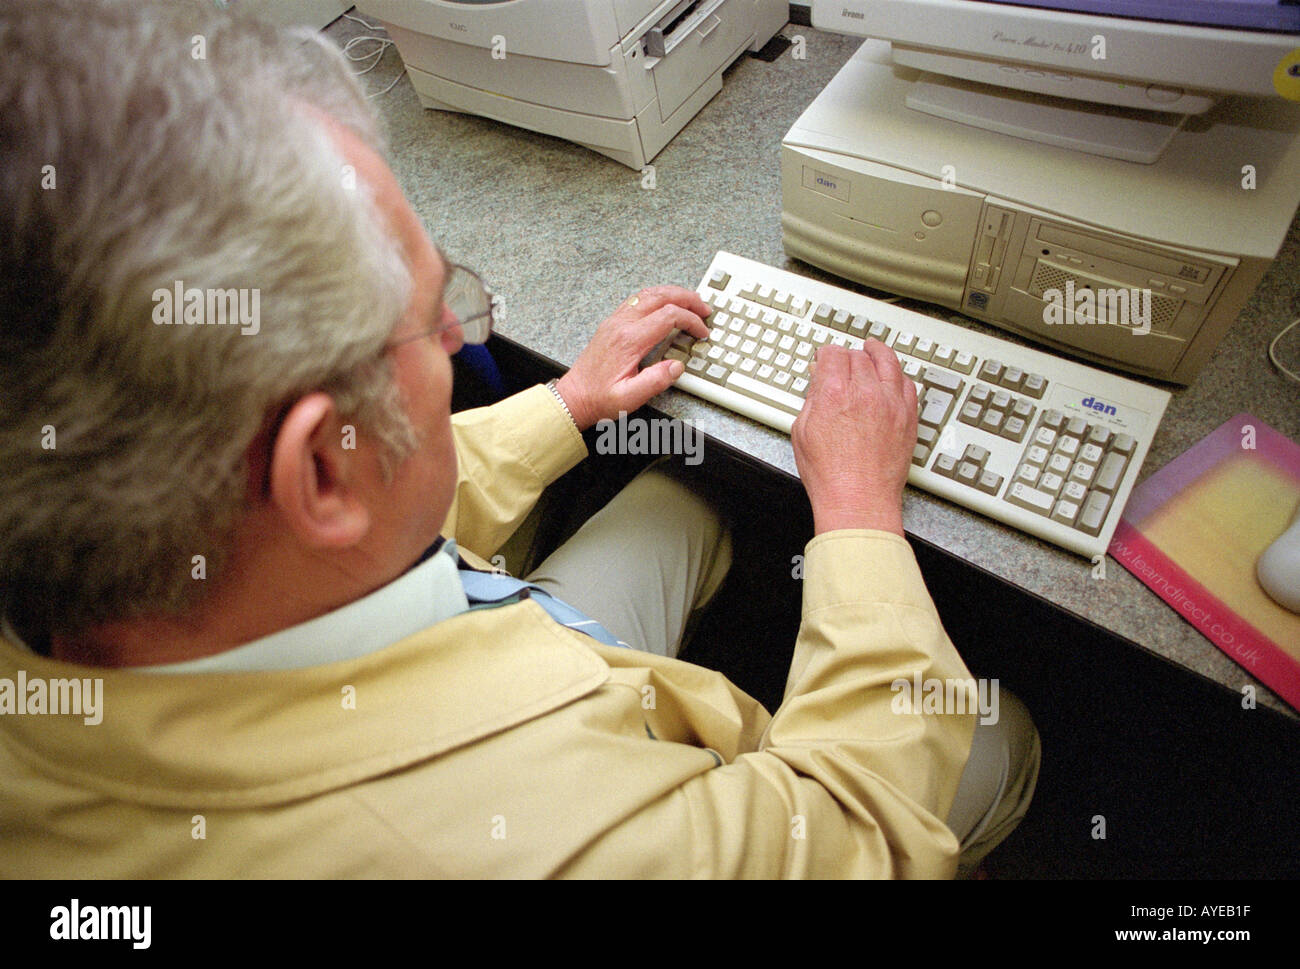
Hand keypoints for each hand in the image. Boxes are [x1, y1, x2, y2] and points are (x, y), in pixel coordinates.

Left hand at [554, 286, 710, 429]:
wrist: (573, 398)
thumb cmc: (598, 399)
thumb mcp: (629, 398)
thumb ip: (655, 381)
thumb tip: (677, 366)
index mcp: (629, 340)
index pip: (668, 316)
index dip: (691, 320)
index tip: (702, 332)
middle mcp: (621, 325)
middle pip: (660, 296)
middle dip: (687, 298)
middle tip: (704, 308)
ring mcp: (615, 322)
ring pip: (648, 294)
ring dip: (673, 294)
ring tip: (691, 301)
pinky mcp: (612, 325)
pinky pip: (638, 300)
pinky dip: (657, 297)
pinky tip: (666, 304)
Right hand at [791, 340, 917, 535]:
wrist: (858, 501)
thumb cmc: (830, 476)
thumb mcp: (802, 432)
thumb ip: (812, 400)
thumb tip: (818, 384)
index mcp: (834, 393)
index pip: (833, 354)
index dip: (827, 354)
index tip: (825, 358)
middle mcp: (865, 392)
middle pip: (859, 356)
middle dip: (849, 355)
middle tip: (844, 361)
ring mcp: (891, 403)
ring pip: (889, 362)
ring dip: (878, 352)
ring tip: (874, 348)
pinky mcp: (908, 417)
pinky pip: (908, 384)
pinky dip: (899, 375)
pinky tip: (894, 375)